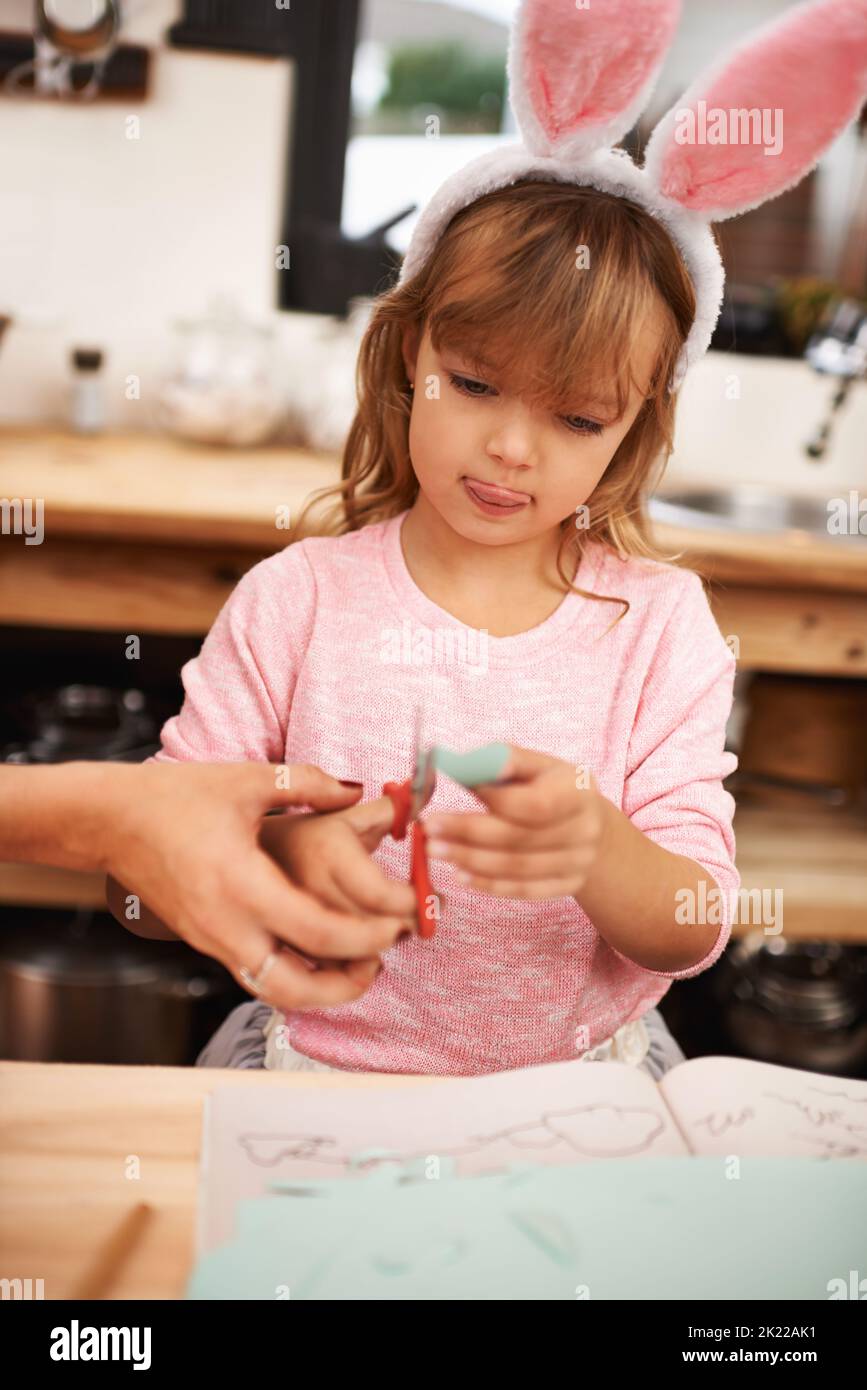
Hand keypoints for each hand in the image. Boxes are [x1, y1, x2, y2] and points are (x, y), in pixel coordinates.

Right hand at [102, 761, 411, 1009]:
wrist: (109, 820)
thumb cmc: (173, 798)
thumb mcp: (247, 779)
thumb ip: (309, 784)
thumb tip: (356, 791)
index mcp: (240, 882)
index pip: (315, 930)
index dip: (364, 936)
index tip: (396, 925)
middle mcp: (225, 924)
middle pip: (296, 986)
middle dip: (347, 985)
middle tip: (382, 961)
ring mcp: (212, 939)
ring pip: (274, 989)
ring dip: (321, 988)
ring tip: (359, 965)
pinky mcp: (205, 941)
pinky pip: (256, 973)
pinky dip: (293, 974)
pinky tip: (320, 953)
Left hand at [423, 746, 608, 899]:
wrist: (590, 824)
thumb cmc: (552, 787)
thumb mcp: (536, 765)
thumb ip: (501, 762)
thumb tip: (459, 764)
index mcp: (580, 791)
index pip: (535, 803)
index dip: (494, 798)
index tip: (454, 789)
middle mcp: (585, 830)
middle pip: (520, 838)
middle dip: (469, 834)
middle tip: (430, 829)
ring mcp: (579, 862)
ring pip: (518, 867)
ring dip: (471, 860)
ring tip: (436, 849)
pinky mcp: (568, 885)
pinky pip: (524, 890)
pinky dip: (489, 885)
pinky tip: (460, 874)